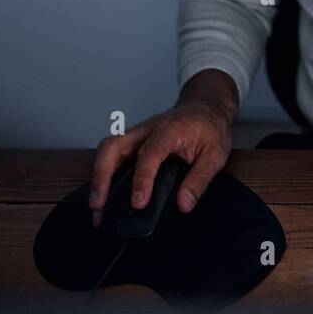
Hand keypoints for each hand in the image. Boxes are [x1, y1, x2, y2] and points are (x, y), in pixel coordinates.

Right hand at [88, 69, 237, 225]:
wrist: (205, 107)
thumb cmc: (209, 128)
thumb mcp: (215, 154)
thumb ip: (199, 180)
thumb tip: (184, 204)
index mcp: (169, 130)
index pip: (150, 154)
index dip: (142, 179)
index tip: (138, 203)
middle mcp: (147, 129)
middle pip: (113, 145)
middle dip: (102, 175)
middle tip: (99, 204)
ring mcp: (137, 134)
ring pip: (107, 149)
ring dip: (98, 176)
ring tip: (96, 206)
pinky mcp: (133, 141)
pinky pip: (112, 155)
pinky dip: (104, 173)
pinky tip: (104, 195)